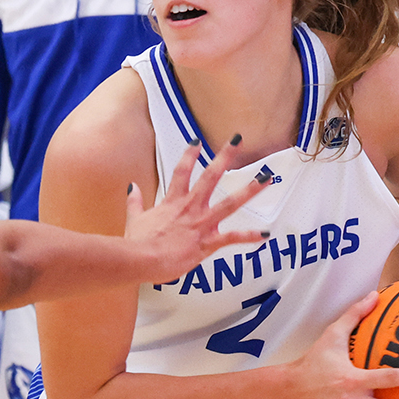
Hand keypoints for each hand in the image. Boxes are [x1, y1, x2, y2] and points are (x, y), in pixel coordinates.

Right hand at [123, 143, 267, 283]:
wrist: (139, 259)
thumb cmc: (137, 242)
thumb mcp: (134, 219)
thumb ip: (135, 202)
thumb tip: (132, 187)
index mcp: (173, 202)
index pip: (182, 172)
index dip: (190, 155)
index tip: (197, 141)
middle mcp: (190, 208)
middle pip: (211, 176)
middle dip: (225, 156)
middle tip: (238, 140)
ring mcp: (201, 224)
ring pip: (230, 203)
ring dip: (249, 190)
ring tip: (266, 179)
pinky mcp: (206, 242)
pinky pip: (231, 238)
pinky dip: (249, 236)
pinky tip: (264, 233)